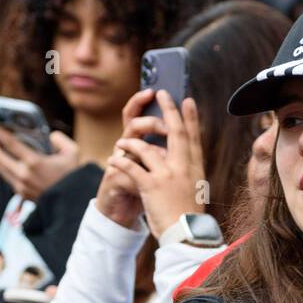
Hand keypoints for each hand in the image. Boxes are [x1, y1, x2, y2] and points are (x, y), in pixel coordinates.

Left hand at [0, 123, 80, 201]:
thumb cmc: (73, 177)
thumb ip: (60, 139)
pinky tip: (8, 160)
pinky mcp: (21, 193)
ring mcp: (20, 186)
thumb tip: (50, 136)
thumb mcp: (73, 153)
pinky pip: (6, 176)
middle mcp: (23, 174)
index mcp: (34, 162)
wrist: (73, 203)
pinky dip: (4, 166)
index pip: (8, 142)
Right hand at [94, 89, 166, 228]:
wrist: (122, 211)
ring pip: (127, 145)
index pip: (140, 116)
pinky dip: (138, 175)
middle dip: (150, 121)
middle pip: (134, 125)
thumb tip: (189, 137)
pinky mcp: (113, 178)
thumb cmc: (144, 189)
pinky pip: (126, 172)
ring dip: (144, 147)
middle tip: (165, 123)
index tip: (155, 91)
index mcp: (139, 142)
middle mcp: (126, 148)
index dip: (142, 102)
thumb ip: (168, 152)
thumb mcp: (159, 169)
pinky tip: (147, 179)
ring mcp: (118, 162)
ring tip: (160, 155)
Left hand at [111, 89, 206, 238]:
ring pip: (146, 148)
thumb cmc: (187, 216)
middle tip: (162, 93)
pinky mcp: (152, 185)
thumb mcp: (194, 191)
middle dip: (168, 110)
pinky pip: (131, 167)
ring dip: (130, 143)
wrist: (185, 235)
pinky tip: (112, 160)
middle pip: (175, 132)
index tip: (188, 101)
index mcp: (194, 168)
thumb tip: (182, 161)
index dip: (190, 118)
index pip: (193, 137)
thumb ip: (187, 173)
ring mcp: (167, 175)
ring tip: (120, 143)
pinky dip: (120, 162)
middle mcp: (183, 167)